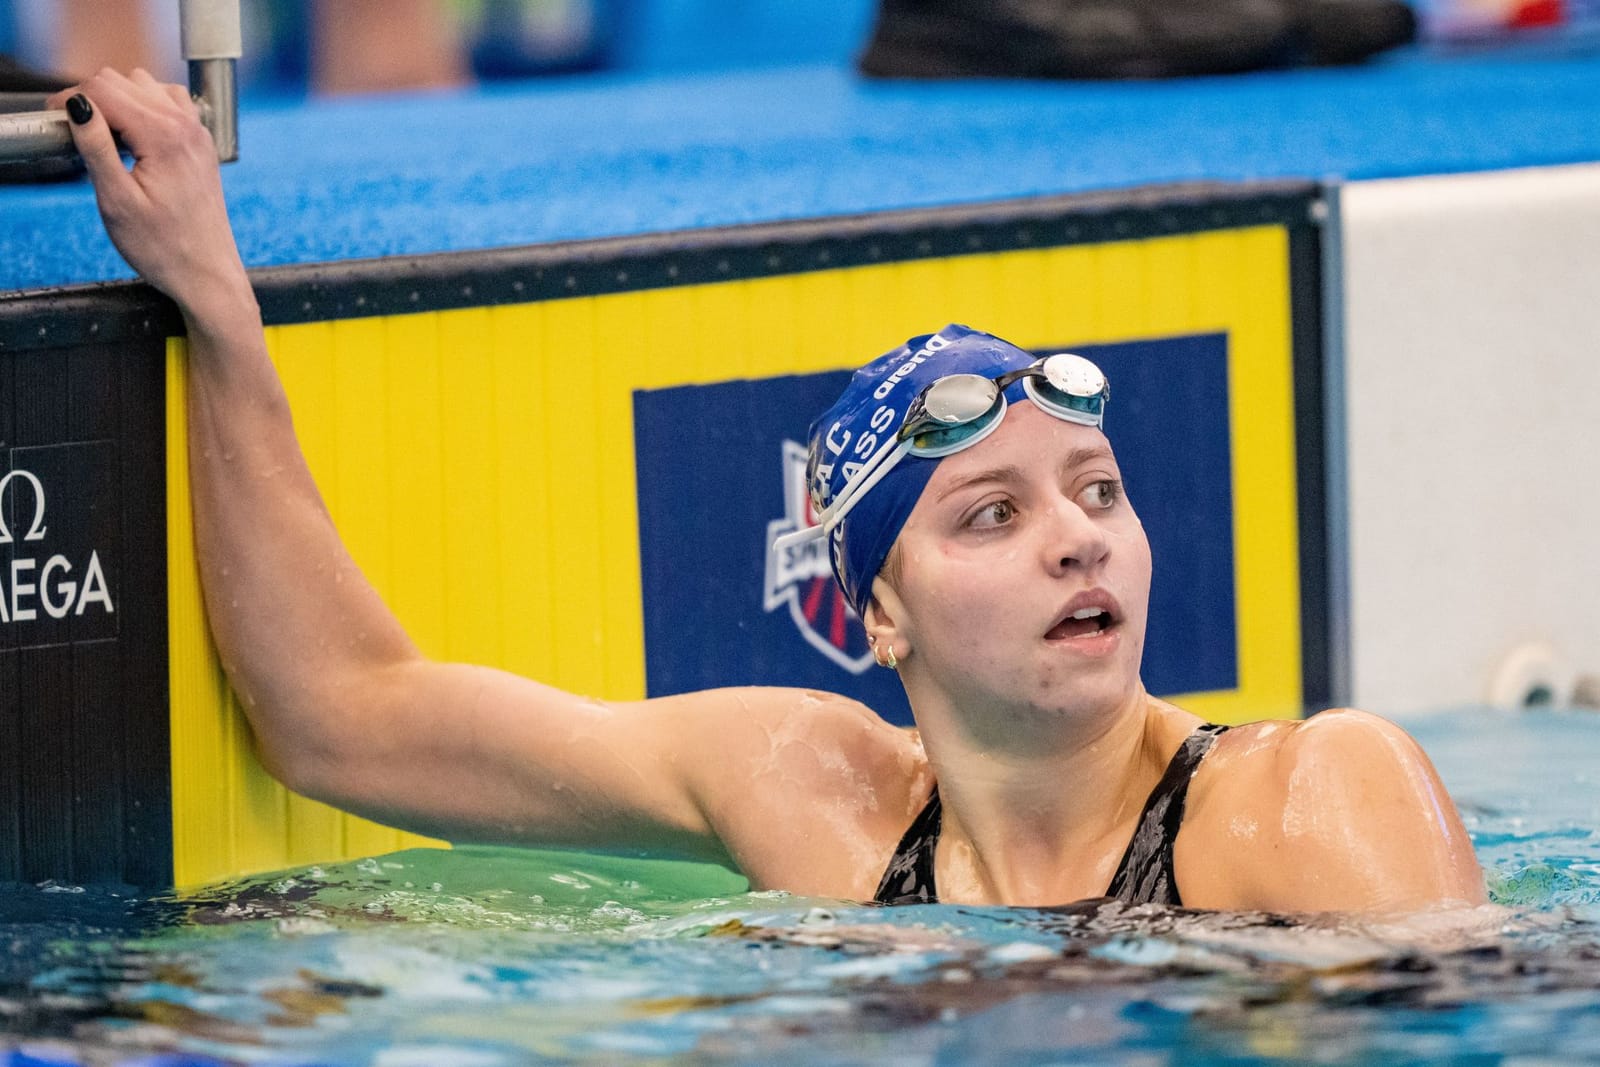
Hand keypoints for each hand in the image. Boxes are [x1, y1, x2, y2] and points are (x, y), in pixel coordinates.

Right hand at [48, 69, 250, 324]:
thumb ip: (96, 148)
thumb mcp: (117, 201)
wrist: (207, 275)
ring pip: (146, 86)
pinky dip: (146, 106)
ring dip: (119, 99)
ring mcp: (198, 133)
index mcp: (164, 136)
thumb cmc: (164, 249)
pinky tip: (134, 136)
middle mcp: (186, 126)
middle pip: (123, 81)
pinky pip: (170, 102)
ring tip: (105, 137)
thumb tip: (78, 106)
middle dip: (92, 98)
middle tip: (74, 132)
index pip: (103, 89)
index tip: (55, 121)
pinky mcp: (201, 144)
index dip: (71, 100)